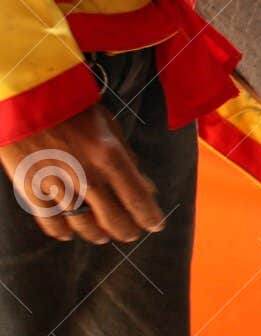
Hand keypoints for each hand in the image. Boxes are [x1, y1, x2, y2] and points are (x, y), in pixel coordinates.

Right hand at [1, 105, 165, 244]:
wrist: (30, 100)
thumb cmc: (75, 111)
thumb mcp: (111, 129)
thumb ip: (129, 161)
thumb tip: (148, 190)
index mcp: (111, 158)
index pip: (138, 201)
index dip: (150, 218)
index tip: (155, 226)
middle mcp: (87, 176)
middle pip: (113, 220)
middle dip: (126, 230)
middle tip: (130, 233)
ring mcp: (58, 186)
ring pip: (83, 226)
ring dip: (97, 234)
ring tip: (102, 236)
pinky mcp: (32, 189)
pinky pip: (50, 222)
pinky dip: (62, 232)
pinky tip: (69, 233)